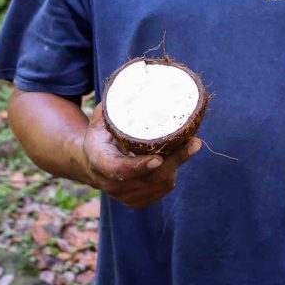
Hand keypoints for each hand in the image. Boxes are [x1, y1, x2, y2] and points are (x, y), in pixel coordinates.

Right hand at [82, 103, 201, 208]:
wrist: (90, 164)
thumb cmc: (100, 136)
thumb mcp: (99, 120)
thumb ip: (113, 106)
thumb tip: (130, 83)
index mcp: (99, 162)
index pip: (118, 169)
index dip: (138, 166)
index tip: (156, 159)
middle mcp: (112, 184)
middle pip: (149, 177)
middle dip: (174, 160)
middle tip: (193, 143)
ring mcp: (126, 196)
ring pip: (160, 183)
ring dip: (176, 164)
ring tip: (190, 145)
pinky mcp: (138, 202)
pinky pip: (163, 188)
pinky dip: (172, 173)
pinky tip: (178, 158)